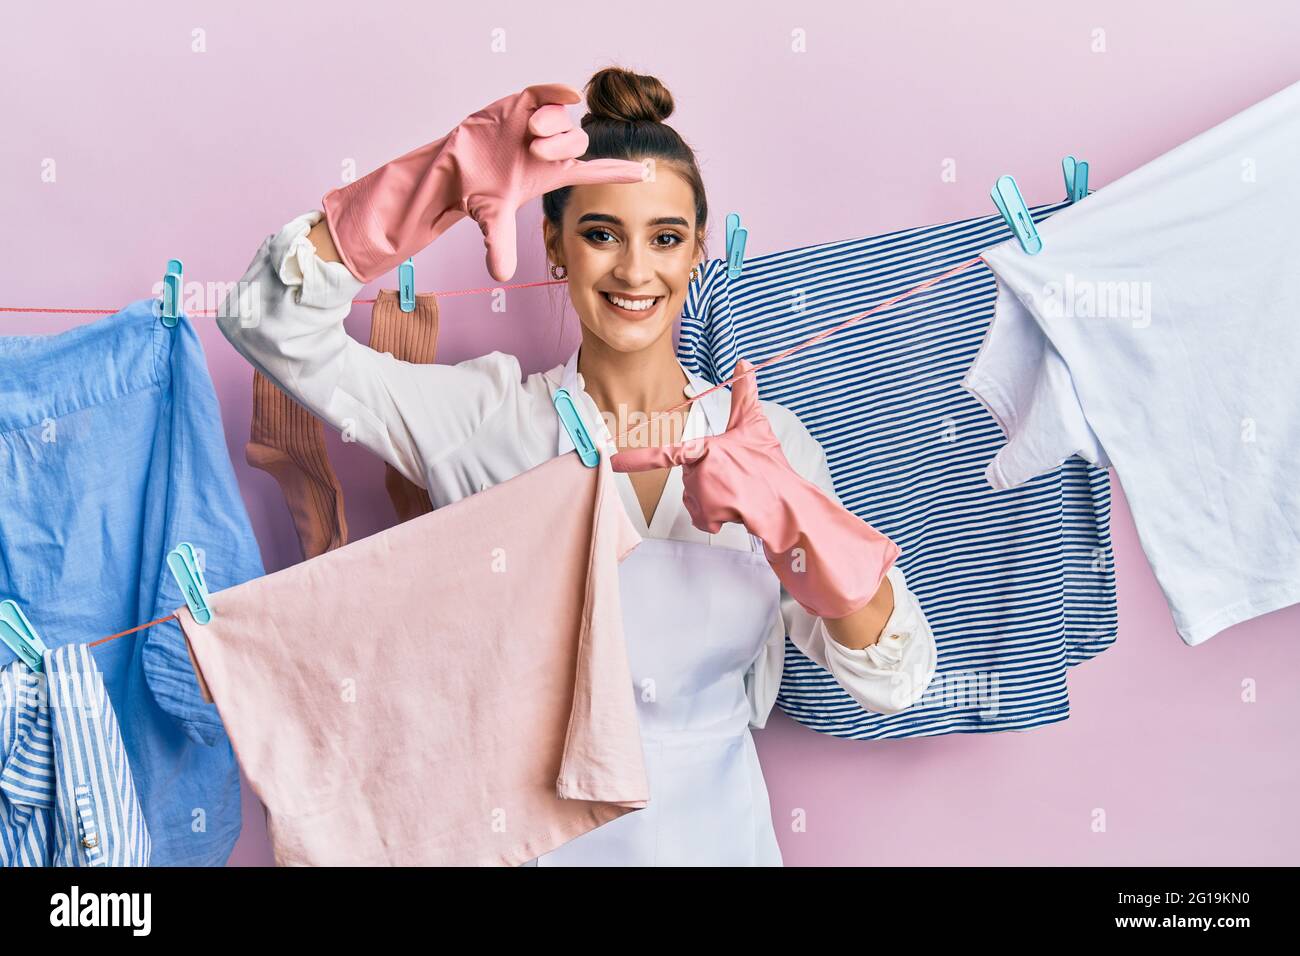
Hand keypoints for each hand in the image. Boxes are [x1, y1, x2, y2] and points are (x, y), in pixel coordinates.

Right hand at [322, 82, 646, 282]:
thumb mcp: (492, 217)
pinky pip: (548, 92)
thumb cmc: (477, 190)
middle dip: (561, 146)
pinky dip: (557, 92)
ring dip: (549, 125)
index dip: (617, 172)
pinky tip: (566, 95)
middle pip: (579, 141)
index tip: (645, 174)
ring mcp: (537, 125)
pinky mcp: (522, 104)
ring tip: (527, 133)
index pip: (593, 172)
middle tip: (536, 152)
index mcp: (553, 174)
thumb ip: (499, 244)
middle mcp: (550, 148)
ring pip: (563, 119)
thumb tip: (499, 276)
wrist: (452, 167)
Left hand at [611, 358, 900, 618]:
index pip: (665, 454)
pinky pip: (703, 518)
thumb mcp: (755, 426)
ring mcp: (702, 495)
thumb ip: (745, 394)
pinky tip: (735, 510)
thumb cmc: (769, 466)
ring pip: (696, 500)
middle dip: (710, 482)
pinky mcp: (708, 515)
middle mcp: (699, 471)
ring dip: (714, 500)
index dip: (636, 458)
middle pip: (690, 480)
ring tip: (738, 495)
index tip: (611, 461)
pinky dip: (717, 518)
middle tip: (736, 480)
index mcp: (705, 449)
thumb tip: (744, 362)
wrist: (785, 502)